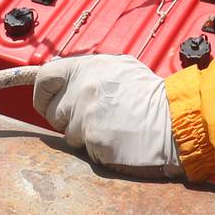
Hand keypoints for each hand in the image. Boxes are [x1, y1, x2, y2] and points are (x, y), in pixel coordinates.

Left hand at [34, 55, 182, 178]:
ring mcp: (86, 114)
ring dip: (83, 134)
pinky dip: (95, 147)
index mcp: (88, 67)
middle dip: (66, 118)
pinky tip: (115, 138)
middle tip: (90, 118)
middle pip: (52, 111)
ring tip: (110, 126)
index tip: (48, 101)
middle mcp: (83, 88)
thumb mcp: (120, 68)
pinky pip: (82, 147)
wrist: (172, 119)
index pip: (45, 77)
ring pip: (68, 132)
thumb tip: (66, 79)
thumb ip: (90, 72)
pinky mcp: (92, 138)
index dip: (42, 93)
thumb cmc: (151, 96)